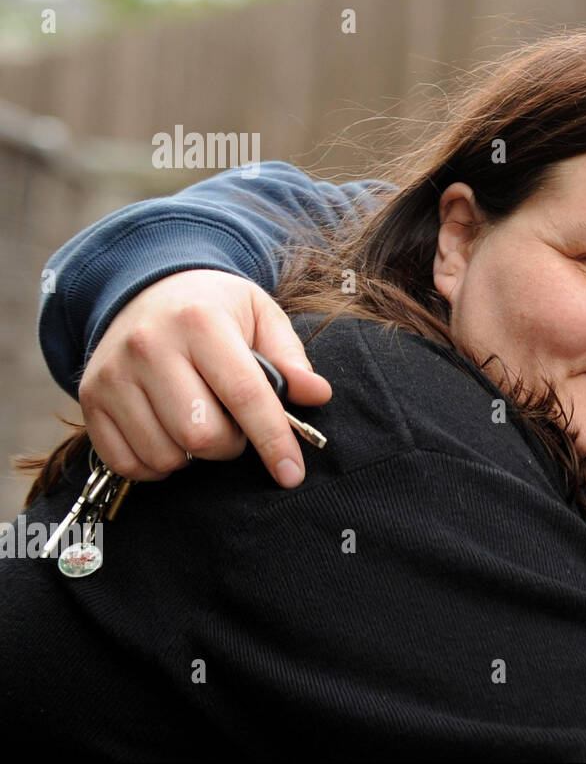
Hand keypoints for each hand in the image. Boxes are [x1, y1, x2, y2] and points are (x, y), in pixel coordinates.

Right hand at [78, 270, 332, 486]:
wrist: (148, 289)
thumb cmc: (213, 308)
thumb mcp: (260, 315)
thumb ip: (290, 357)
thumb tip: (316, 394)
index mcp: (200, 321)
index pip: (244, 394)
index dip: (273, 440)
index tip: (292, 473)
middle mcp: (149, 346)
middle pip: (202, 434)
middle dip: (232, 444)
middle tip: (236, 423)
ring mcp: (114, 375)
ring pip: (166, 454)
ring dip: (196, 456)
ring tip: (202, 422)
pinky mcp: (91, 399)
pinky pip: (128, 463)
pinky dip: (158, 466)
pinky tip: (172, 438)